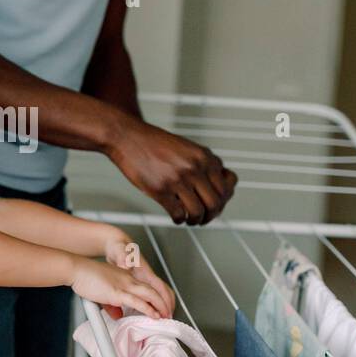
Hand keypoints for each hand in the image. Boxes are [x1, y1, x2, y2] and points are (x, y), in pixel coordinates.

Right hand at [70, 257, 172, 319]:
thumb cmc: (86, 277)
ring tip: (166, 316)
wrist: (76, 269)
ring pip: (150, 295)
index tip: (161, 307)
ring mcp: (124, 285)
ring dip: (160, 306)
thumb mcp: (102, 291)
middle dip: (164, 302)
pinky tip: (154, 315)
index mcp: (125, 277)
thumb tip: (118, 315)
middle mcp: (128, 280)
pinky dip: (148, 309)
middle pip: (153, 290)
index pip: (146, 286)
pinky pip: (138, 302)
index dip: (157, 297)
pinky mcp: (117, 293)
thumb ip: (112, 303)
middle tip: (168, 313)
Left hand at [103, 234, 175, 317]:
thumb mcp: (120, 251)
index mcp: (144, 271)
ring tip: (163, 316)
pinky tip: (150, 308)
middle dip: (169, 304)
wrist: (116, 244)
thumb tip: (126, 265)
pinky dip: (154, 301)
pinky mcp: (139, 280)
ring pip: (159, 292)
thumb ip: (123, 258)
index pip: (159, 287)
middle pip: (164, 291)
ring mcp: (144, 278)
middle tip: (168, 318)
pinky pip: (151, 293)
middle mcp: (147, 275)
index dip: (164, 300)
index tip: (166, 311)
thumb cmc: (118, 247)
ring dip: (163, 303)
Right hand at [107, 115, 236, 225]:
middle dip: (211, 215)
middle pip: (216, 203)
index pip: (227, 187)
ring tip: (189, 219)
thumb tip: (223, 186)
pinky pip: (178, 214)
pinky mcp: (160, 189)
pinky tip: (176, 216)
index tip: (214, 206)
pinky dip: (179, 220)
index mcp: (205, 156)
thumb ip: (205, 164)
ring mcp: (178, 179)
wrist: (128, 137)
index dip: (223, 201)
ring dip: (195, 220)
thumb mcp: (188, 148)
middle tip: (203, 218)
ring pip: (198, 212)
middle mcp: (195, 167)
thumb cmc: (156, 144)